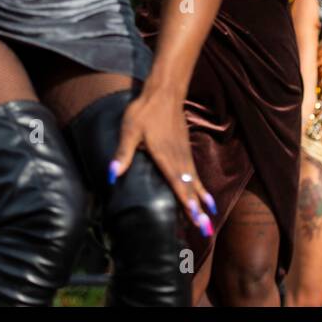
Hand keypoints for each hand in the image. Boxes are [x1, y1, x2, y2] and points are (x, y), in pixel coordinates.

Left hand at [112, 86, 214, 236]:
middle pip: (190, 187)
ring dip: (202, 201)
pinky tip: (205, 196)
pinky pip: (195, 174)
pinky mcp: (185, 150)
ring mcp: (184, 153)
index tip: (195, 217)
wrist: (164, 92)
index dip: (186, 201)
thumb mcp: (129, 130)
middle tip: (206, 229)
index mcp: (165, 156)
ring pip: (195, 182)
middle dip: (198, 209)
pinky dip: (201, 187)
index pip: (177, 183)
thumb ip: (123, 154)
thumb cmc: (144, 111)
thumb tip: (111, 175)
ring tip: (210, 218)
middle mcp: (178, 158)